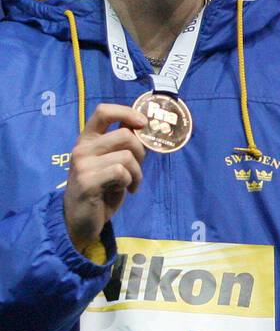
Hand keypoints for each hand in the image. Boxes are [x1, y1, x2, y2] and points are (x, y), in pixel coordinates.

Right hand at [63, 104, 146, 253]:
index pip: (103, 111)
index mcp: (88, 139)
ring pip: (127, 156)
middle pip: (125, 135)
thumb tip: (147, 129)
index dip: (127, 112)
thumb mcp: (113, 162)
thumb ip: (124, 146)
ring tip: (131, 183)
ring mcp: (82, 164)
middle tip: (137, 167)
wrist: (82, 219)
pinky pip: (121, 172)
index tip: (143, 123)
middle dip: (141, 152)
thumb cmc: (102, 188)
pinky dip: (131, 182)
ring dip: (137, 172)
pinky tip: (126, 190)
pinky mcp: (87, 182)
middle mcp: (82, 148)